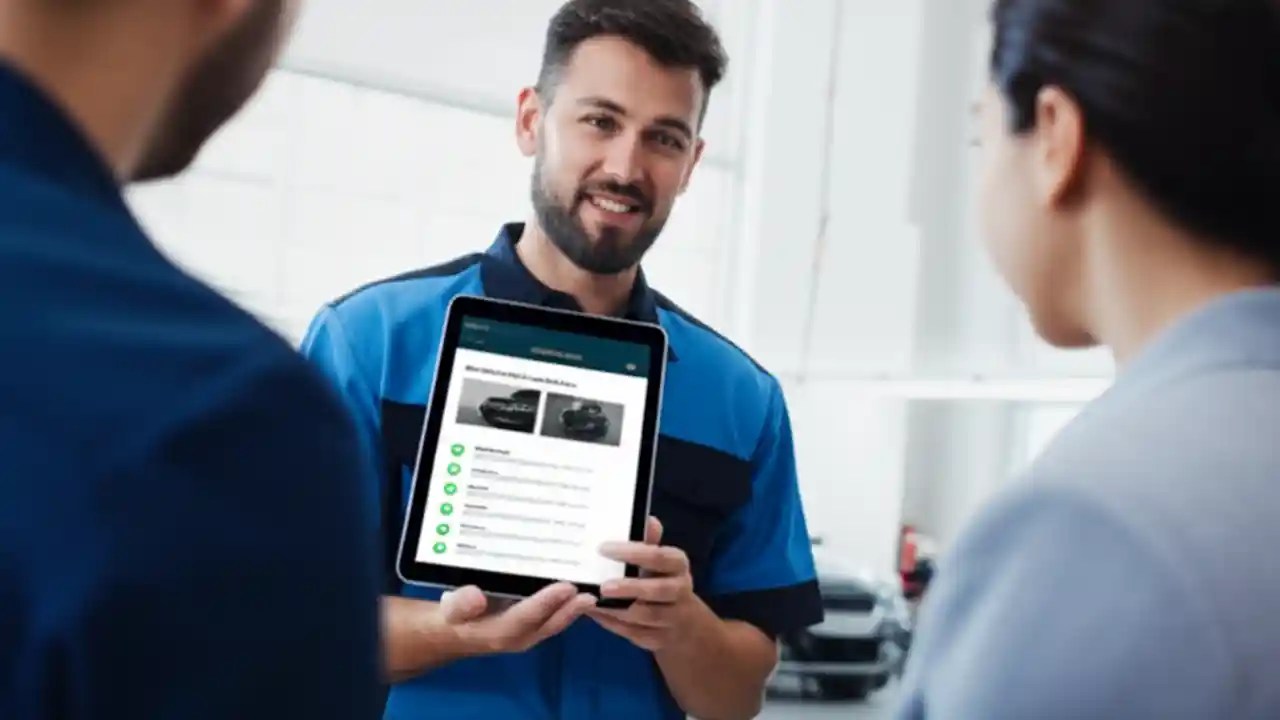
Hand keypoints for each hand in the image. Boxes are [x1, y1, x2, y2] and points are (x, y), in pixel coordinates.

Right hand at [440, 582, 595, 655]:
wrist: (456, 631)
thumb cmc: (455, 616)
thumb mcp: (450, 609)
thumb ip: (460, 604)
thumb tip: (476, 598)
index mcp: (500, 632)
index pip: (527, 615)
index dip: (547, 601)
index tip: (567, 587)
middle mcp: (520, 636)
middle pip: (550, 623)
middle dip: (571, 610)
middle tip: (592, 594)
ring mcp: (530, 633)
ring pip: (556, 622)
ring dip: (574, 609)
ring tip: (595, 591)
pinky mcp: (535, 626)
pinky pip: (555, 617)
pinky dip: (569, 606)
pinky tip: (582, 589)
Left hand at [588, 517, 702, 651]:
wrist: (686, 623)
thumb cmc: (663, 580)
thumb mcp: (660, 560)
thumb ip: (650, 542)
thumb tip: (648, 519)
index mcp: (678, 565)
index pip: (660, 557)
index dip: (633, 552)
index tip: (603, 548)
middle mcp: (680, 591)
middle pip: (658, 590)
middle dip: (630, 588)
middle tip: (603, 586)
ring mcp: (672, 618)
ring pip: (645, 617)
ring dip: (617, 610)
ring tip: (592, 602)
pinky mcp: (659, 639)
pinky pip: (634, 633)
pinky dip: (613, 624)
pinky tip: (595, 614)